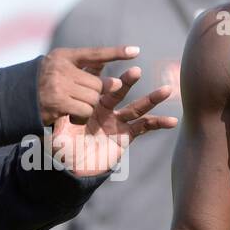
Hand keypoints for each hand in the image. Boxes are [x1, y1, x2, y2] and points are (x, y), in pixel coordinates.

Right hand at [37, 46, 136, 125]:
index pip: (95, 53)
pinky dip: (81, 118)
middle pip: (97, 84)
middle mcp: (61, 68)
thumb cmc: (41, 86)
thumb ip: (82, 70)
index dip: (116, 52)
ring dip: (88, 108)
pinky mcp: (58, 103)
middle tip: (82, 101)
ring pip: (93, 99)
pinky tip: (71, 117)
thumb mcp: (59, 70)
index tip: (136, 50)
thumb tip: (113, 79)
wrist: (14, 102)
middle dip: (95, 96)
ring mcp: (59, 85)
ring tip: (74, 109)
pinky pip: (84, 111)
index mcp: (64, 56)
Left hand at [48, 63, 177, 177]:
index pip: (96, 84)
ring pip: (137, 107)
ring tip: (167, 90)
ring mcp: (117, 122)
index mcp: (88, 104)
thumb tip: (58, 104)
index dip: (100, 73)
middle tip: (136, 72)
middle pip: (119, 92)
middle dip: (128, 82)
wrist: (72, 169)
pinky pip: (144, 128)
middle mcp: (105, 110)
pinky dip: (158, 124)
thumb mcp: (57, 130)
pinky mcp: (126, 136)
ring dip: (152, 99)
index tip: (104, 60)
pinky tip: (172, 121)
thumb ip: (60, 117)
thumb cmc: (61, 148)